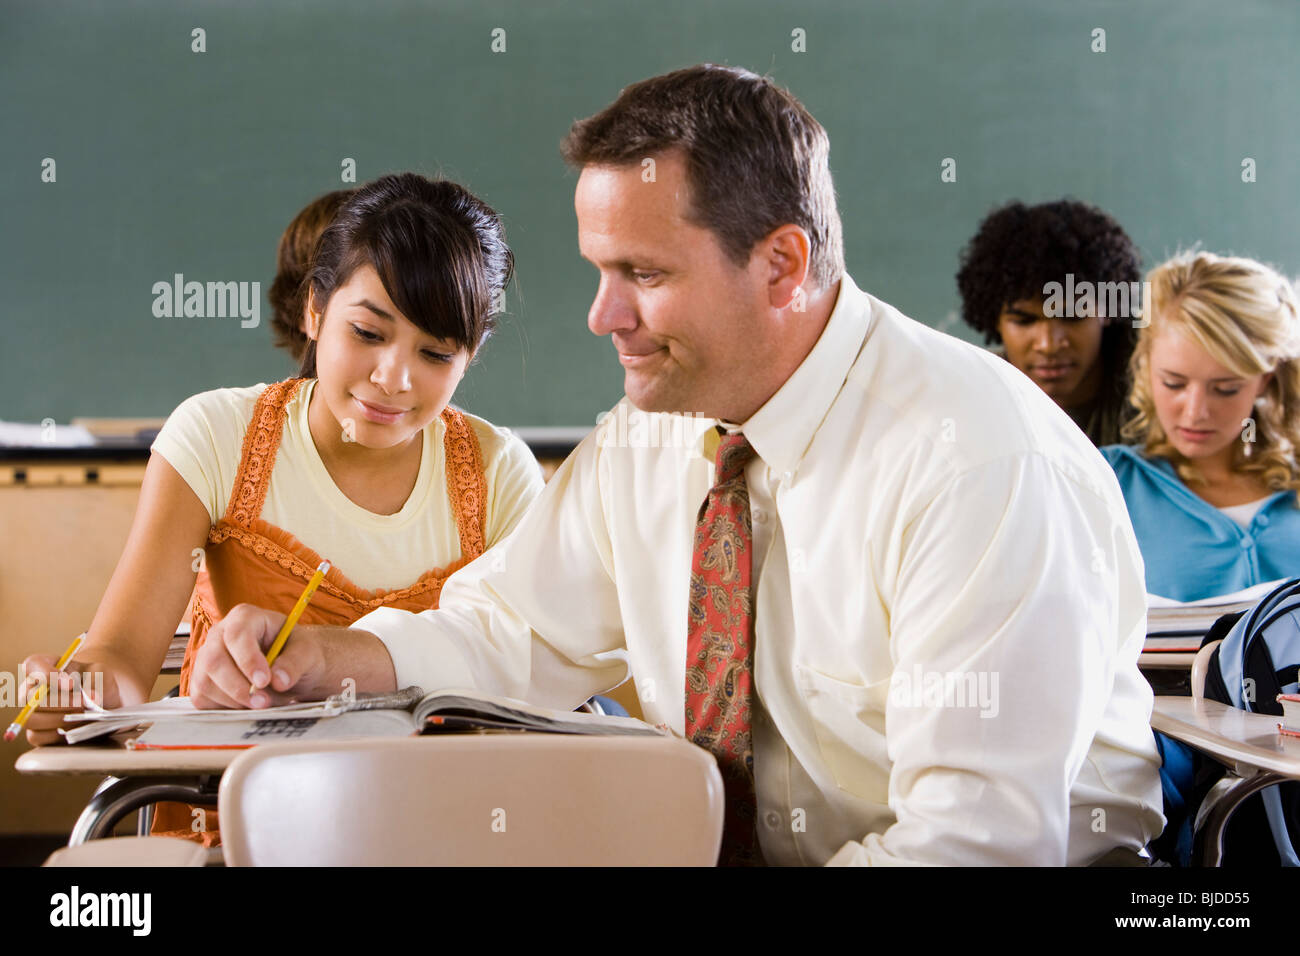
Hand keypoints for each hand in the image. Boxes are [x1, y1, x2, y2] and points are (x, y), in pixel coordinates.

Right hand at [18, 653, 122, 746]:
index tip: (70, 683)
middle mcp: (31, 690)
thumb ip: (95, 680)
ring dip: (59, 719)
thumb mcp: (101, 674)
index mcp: (43, 667)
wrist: (103, 701)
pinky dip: (57, 734)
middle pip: (31, 698)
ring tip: (82, 716)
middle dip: (59, 702)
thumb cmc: (97, 682)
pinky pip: (37, 736)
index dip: (47, 674)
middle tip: (83, 704)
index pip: (32, 664)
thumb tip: (89, 696)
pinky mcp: (37, 732)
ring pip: (31, 719)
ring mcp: (31, 712)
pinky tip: (75, 729)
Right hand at [189, 603, 325, 709]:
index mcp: (245, 617)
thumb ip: (295, 663)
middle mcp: (220, 634)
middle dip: (239, 688)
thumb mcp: (307, 652)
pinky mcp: (201, 681)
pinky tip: (247, 705)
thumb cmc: (296, 652)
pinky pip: (203, 699)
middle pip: (214, 661)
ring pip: (206, 683)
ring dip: (235, 701)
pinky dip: (225, 708)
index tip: (264, 681)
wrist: (290, 668)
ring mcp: (206, 658)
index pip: (237, 634)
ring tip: (264, 702)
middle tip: (264, 703)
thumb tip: (279, 680)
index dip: (248, 660)